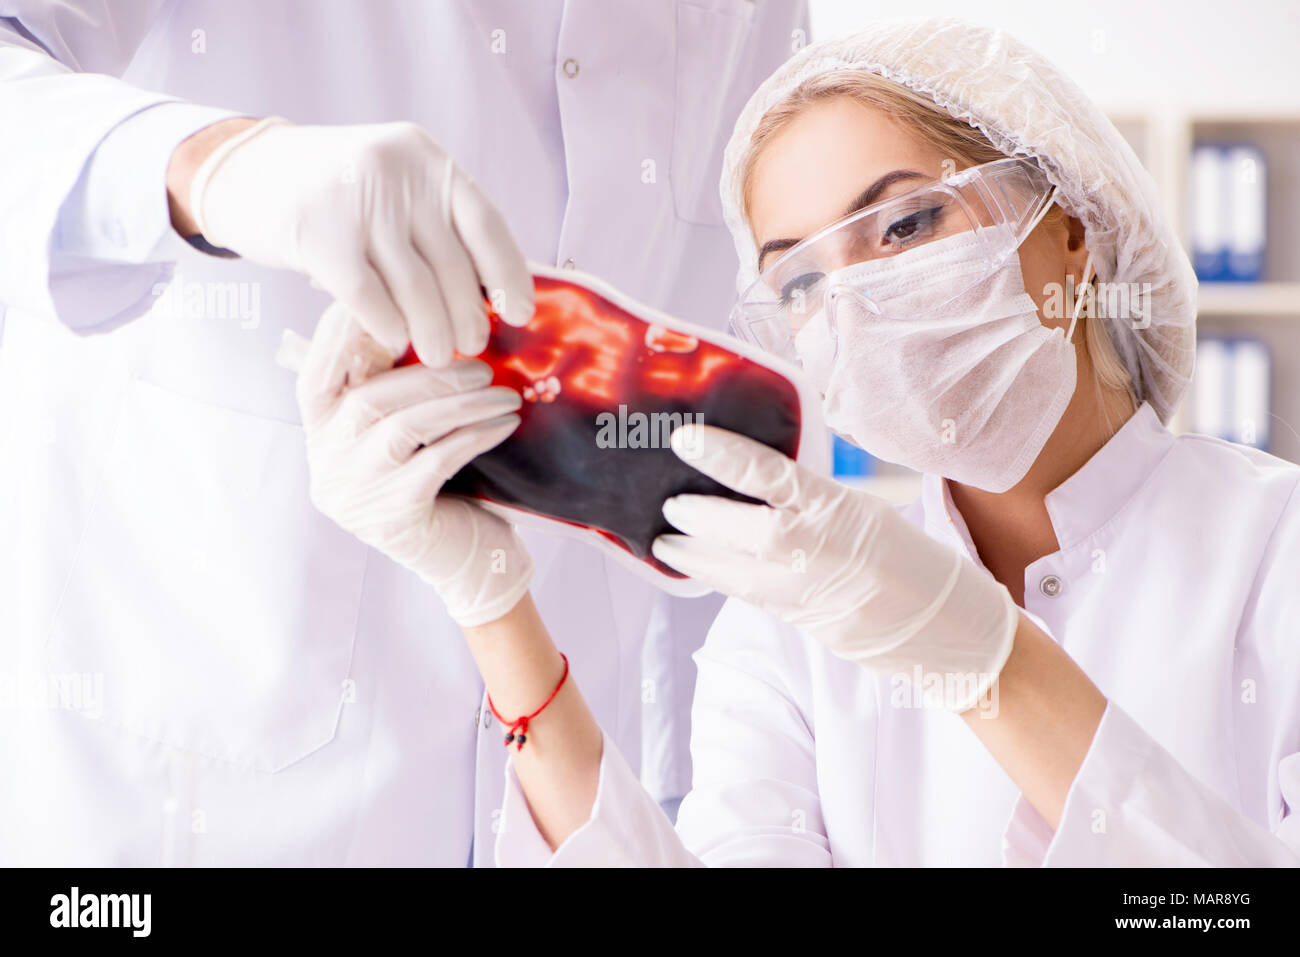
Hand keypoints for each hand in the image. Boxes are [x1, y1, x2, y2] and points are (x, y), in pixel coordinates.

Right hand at [181, 118, 534, 362]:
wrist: (246, 171)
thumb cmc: (338, 193)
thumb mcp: (395, 186)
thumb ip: (437, 223)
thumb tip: (493, 292)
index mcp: (427, 159)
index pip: (486, 224)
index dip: (508, 275)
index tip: (520, 314)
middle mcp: (397, 172)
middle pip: (452, 264)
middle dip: (468, 314)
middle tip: (472, 345)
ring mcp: (356, 201)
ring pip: (414, 288)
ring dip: (432, 332)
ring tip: (437, 355)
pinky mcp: (318, 235)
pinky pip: (369, 298)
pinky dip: (388, 327)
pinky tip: (395, 341)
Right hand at [298, 303, 532, 626]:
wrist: (469, 562)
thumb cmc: (443, 484)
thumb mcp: (411, 429)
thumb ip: (400, 386)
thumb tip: (425, 313)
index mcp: (320, 432)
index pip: (315, 375)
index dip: (341, 335)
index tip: (387, 298)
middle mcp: (325, 463)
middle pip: (368, 399)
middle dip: (430, 374)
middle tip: (483, 364)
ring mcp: (354, 493)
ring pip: (402, 428)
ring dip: (459, 403)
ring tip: (504, 393)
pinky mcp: (393, 517)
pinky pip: (435, 461)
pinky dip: (474, 436)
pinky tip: (504, 423)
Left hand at [651, 426, 1017, 710]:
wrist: (953, 635)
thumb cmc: (919, 564)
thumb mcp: (869, 512)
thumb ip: (815, 499)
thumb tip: (759, 484)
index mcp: (839, 509)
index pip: (769, 473)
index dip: (721, 454)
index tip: (686, 440)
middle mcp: (818, 549)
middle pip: (739, 527)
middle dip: (696, 516)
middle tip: (666, 501)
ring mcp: (807, 591)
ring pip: (732, 570)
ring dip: (694, 555)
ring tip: (666, 541)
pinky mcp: (802, 623)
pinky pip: (746, 595)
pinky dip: (718, 578)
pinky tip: (701, 568)